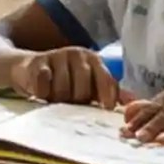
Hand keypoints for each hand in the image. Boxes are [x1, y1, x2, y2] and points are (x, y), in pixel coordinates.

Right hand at [9, 47, 128, 108]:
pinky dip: (42, 93)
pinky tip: (41, 91)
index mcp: (94, 61)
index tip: (105, 109)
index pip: (107, 80)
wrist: (27, 68)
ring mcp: (57, 56)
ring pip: (63, 91)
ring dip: (57, 99)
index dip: (107, 97)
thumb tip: (135, 103)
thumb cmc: (63, 80)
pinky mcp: (38, 62)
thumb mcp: (88, 84)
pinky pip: (44, 85)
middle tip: (68, 101)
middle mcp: (78, 55)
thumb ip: (110, 92)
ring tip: (54, 96)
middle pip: (83, 91)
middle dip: (75, 102)